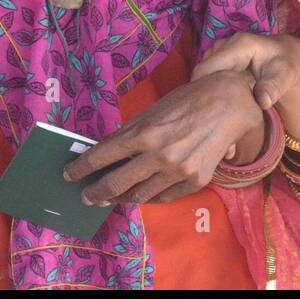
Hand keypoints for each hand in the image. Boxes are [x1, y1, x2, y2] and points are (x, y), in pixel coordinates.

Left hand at [62, 69, 262, 205]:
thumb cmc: (188, 101)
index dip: (81, 168)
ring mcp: (177, 172)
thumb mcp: (154, 110)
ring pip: (139, 196)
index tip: (69, 174)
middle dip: (95, 192)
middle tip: (86, 196)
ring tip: (113, 196)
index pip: (102, 156)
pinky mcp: (193, 182)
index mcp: (144, 134)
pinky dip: (149, 196)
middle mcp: (158, 156)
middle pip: (115, 185)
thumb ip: (130, 132)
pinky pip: (163, 197)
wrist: (230, 105)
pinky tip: (142, 192)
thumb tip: (105, 150)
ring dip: (121, 197)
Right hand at [193, 32, 299, 108]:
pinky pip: (208, 71)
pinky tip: (222, 98)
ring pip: (204, 71)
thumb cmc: (286, 66)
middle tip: (212, 112)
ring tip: (218, 106)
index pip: (207, 68)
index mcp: (239, 45)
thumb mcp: (284, 77)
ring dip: (207, 88)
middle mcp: (227, 43)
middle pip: (202, 70)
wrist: (288, 56)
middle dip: (204, 90)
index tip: (208, 110)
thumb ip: (272, 88)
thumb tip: (263, 102)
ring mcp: (222, 48)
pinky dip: (211, 84)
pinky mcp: (220, 55)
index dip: (203, 89)